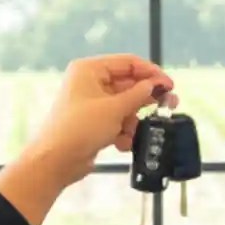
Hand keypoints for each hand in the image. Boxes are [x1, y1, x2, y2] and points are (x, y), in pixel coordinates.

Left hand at [0, 54, 176, 224]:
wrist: (56, 161)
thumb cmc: (80, 128)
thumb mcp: (115, 109)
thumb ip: (139, 94)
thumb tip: (156, 84)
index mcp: (90, 70)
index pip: (128, 63)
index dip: (151, 73)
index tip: (169, 85)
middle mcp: (89, 82)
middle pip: (128, 85)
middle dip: (144, 99)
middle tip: (168, 105)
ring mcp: (91, 103)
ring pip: (124, 105)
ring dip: (132, 120)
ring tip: (131, 133)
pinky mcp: (93, 122)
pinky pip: (116, 120)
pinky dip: (122, 131)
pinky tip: (121, 143)